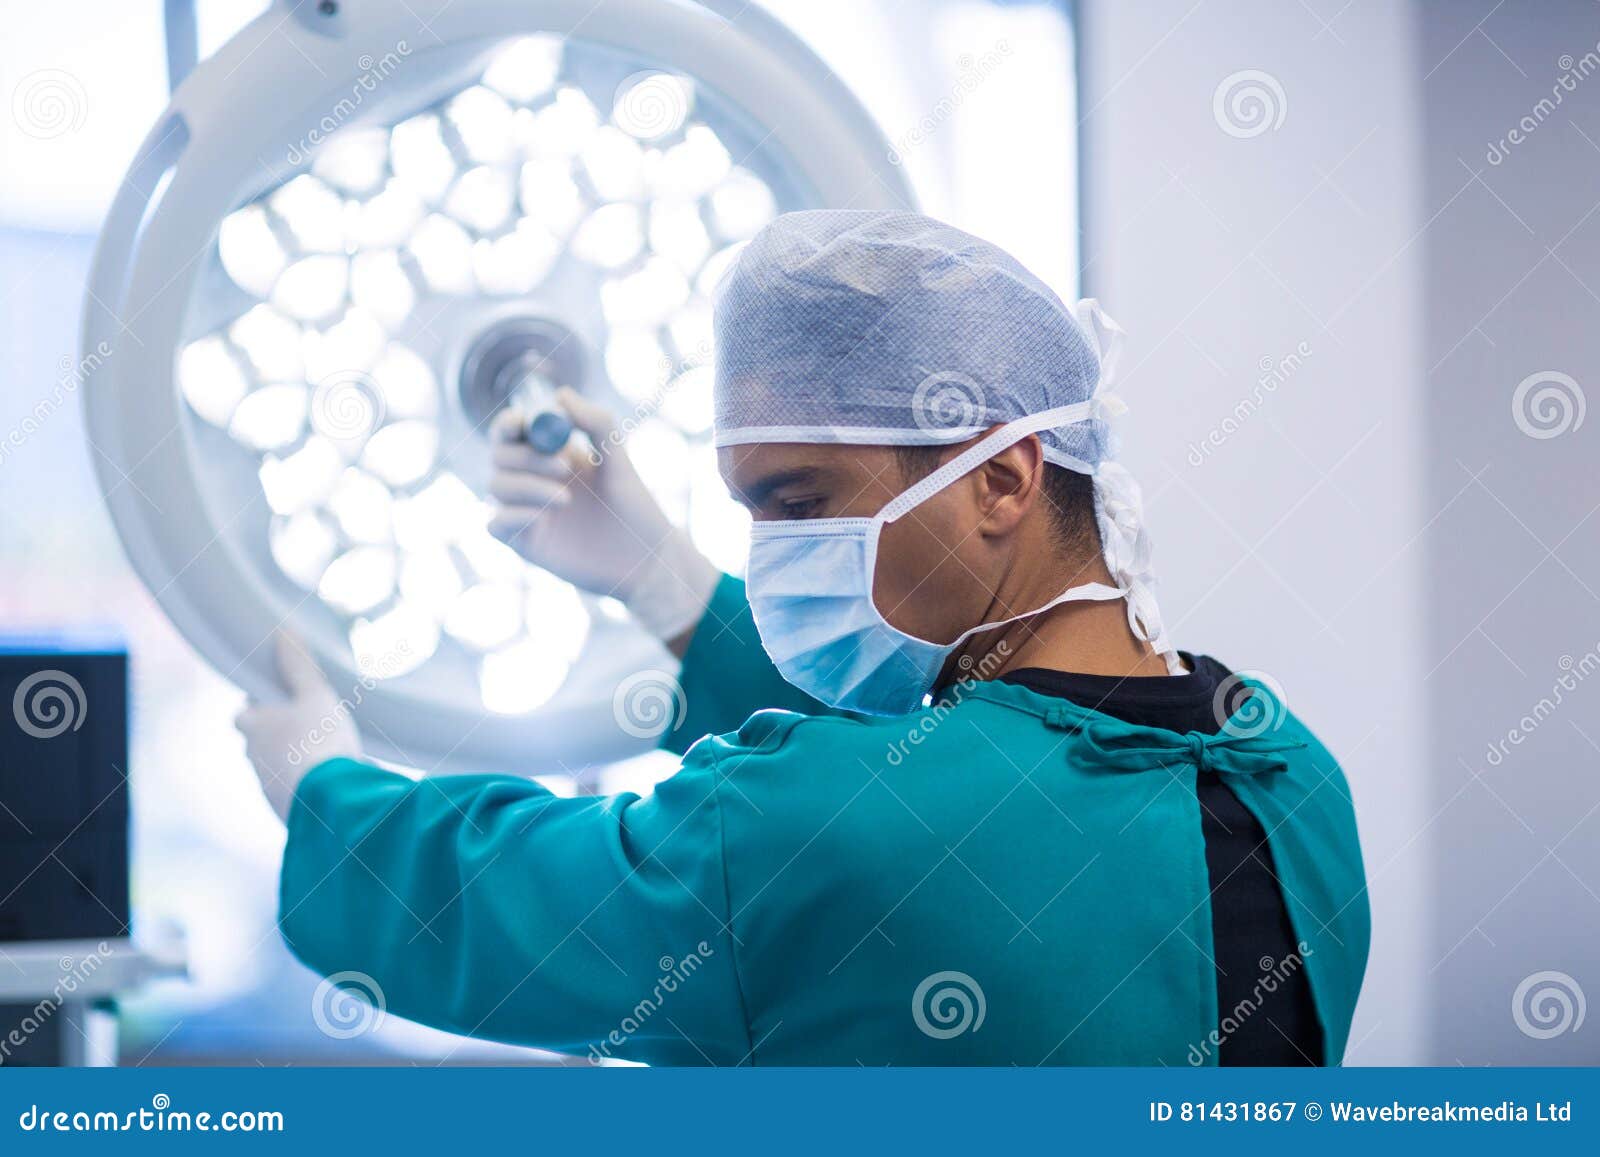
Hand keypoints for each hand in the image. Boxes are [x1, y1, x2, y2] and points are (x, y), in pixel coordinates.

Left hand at [235, 634, 361, 822]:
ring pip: (274, 768)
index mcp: (255, 726)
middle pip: (257, 743)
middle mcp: (254, 757)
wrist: (328, 799)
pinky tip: (328, 782)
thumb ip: (299, 665)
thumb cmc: (318, 739)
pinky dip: (305, 785)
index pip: (245, 712)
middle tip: (305, 728)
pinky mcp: (286, 810)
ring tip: (322, 756)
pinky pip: (292, 792)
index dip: (259, 706)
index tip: (279, 701)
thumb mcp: (315, 694)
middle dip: (275, 736)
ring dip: (292, 762)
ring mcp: (267, 787)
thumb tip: (283, 630)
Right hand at [488, 387, 718, 642]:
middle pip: (498, 455)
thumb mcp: (619, 459)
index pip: (511, 431)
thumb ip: (596, 422)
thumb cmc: (635, 506)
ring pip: (495, 486)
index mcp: (551, 454)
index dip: (508, 422)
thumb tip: (561, 395)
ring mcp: (526, 511)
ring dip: (527, 486)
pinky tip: (544, 518)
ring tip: (567, 499)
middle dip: (527, 457)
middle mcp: (532, 480)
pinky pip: (494, 524)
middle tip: (566, 467)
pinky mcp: (525, 542)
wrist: (644, 558)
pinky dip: (512, 515)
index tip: (520, 422)